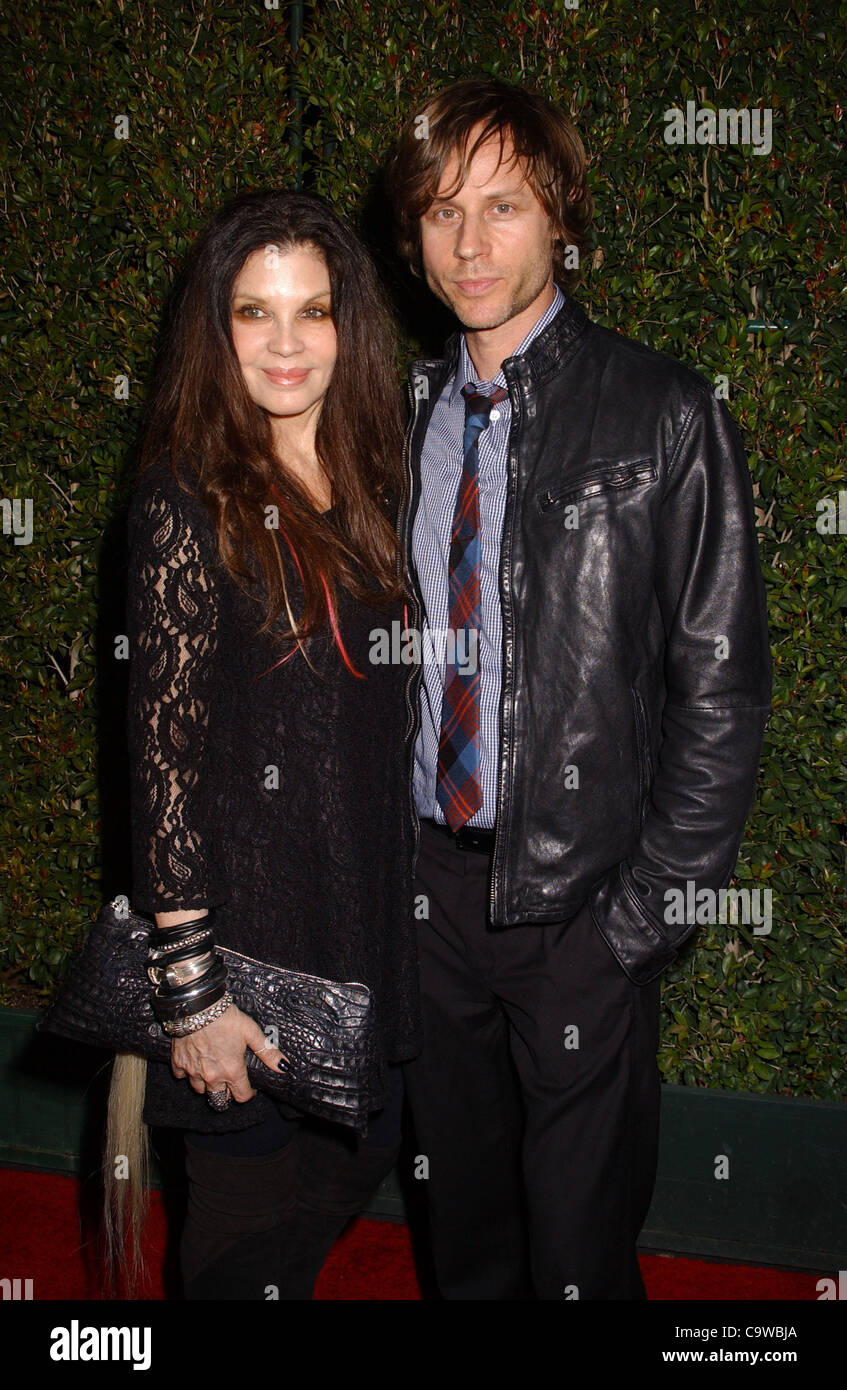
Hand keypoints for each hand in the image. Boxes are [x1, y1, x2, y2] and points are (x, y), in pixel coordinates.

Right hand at [170, 1003, 286, 1102]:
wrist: (197, 1006)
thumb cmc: (225, 1018)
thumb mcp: (251, 1032)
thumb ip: (267, 1052)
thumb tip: (284, 1066)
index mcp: (232, 1070)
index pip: (242, 1096)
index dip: (248, 1093)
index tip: (250, 1087)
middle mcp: (212, 1076)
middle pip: (219, 1100)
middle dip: (226, 1094)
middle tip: (230, 1082)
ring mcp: (193, 1071)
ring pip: (200, 1090)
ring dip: (207, 1085)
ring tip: (213, 1073)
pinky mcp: (178, 1063)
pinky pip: (182, 1077)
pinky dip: (188, 1073)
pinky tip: (194, 1063)